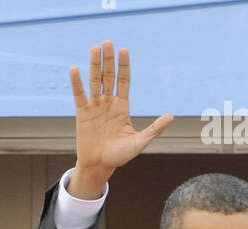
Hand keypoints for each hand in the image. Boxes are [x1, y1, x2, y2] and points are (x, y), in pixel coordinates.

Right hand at [68, 42, 172, 196]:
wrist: (100, 167)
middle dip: (109, 60)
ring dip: (95, 65)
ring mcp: (95, 107)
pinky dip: (77, 83)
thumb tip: (171, 116)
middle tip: (108, 42)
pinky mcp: (82, 114)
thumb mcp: (139, 142)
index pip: (124, 81)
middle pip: (108, 77)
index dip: (123, 66)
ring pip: (94, 81)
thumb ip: (154, 129)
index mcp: (122, 106)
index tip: (124, 51)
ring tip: (95, 48)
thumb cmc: (120, 156)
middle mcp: (108, 103)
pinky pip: (80, 95)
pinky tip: (75, 69)